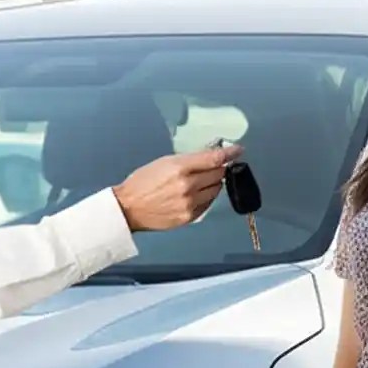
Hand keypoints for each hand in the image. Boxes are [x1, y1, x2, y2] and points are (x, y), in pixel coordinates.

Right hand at [113, 145, 242, 230]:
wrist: (129, 208)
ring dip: (214, 184)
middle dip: (219, 169)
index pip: (213, 159)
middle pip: (218, 175)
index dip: (229, 154)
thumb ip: (189, 160)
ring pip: (216, 190)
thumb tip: (210, 157)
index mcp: (180, 168)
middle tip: (216, 166)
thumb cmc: (143, 182)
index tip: (238, 150)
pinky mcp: (189, 217)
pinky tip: (196, 194)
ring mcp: (190, 203)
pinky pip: (208, 204)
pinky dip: (206, 197)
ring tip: (202, 181)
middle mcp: (188, 186)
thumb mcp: (164, 162)